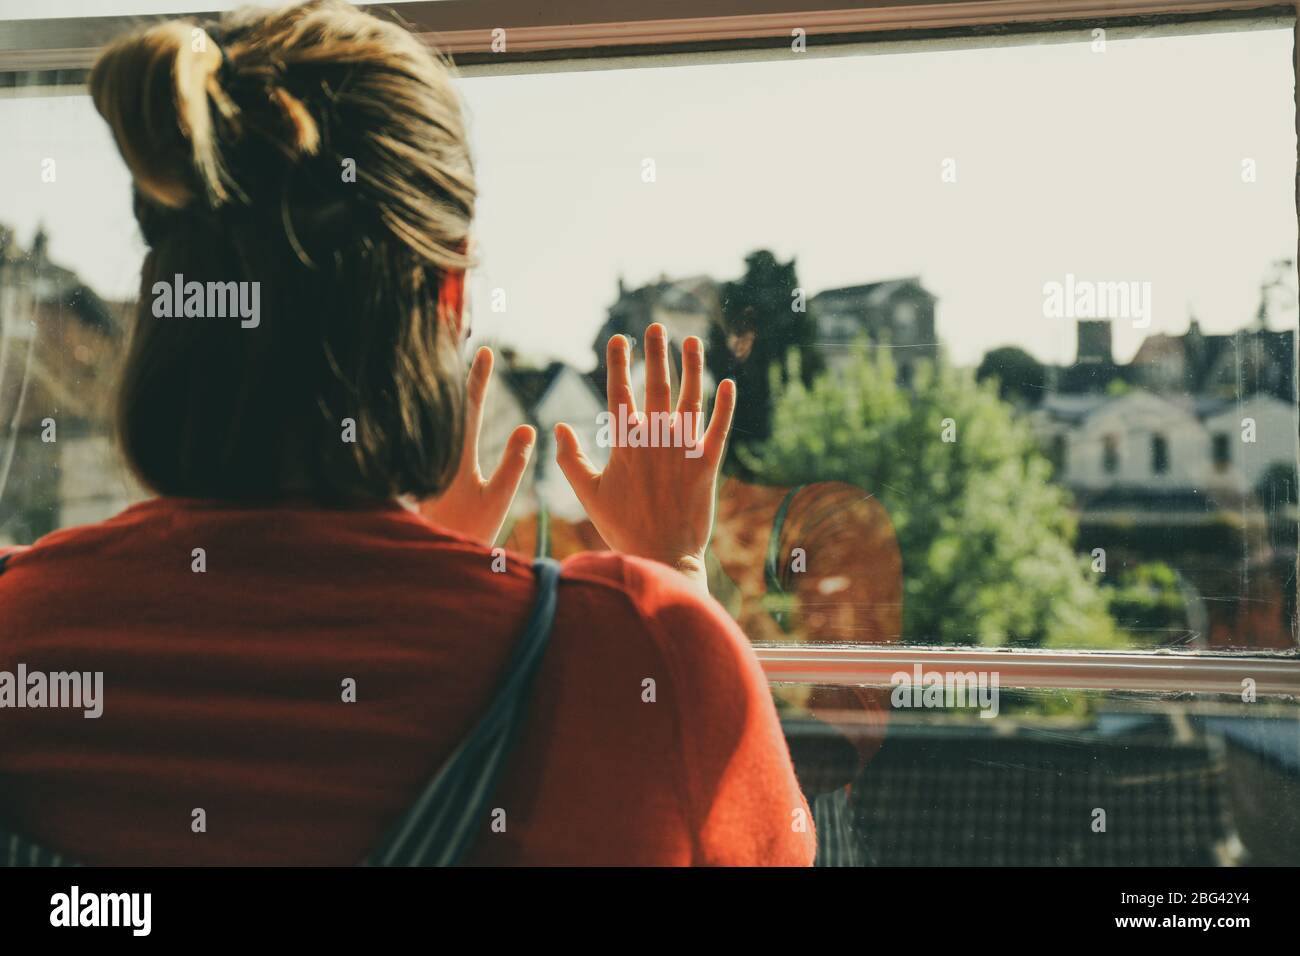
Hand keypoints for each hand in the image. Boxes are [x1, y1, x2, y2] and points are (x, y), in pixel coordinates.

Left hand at [419, 346, 535, 544]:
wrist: (428, 563)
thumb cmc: (466, 533)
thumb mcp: (497, 500)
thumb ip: (513, 463)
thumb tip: (528, 427)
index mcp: (457, 456)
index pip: (468, 408)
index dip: (478, 378)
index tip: (486, 351)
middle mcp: (438, 453)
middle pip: (450, 406)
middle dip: (463, 377)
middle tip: (472, 348)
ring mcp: (428, 462)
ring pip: (439, 421)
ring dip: (449, 396)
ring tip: (458, 372)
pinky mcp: (423, 474)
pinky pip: (433, 438)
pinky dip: (442, 420)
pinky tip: (445, 413)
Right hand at [554, 323, 735, 592]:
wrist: (663, 557)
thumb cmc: (623, 528)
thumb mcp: (588, 494)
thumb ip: (571, 459)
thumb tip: (557, 427)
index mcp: (625, 445)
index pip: (619, 393)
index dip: (618, 363)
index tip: (618, 338)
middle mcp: (655, 440)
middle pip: (656, 386)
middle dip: (655, 353)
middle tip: (656, 326)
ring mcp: (683, 450)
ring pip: (690, 398)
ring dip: (692, 366)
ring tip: (691, 340)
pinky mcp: (708, 464)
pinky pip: (719, 427)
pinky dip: (725, 405)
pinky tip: (728, 382)